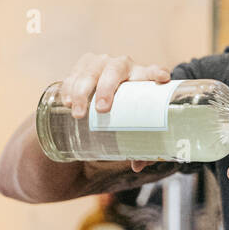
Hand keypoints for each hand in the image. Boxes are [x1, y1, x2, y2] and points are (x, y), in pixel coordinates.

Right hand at [59, 52, 171, 171]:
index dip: (157, 72)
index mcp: (142, 76)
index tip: (162, 78)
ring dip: (82, 91)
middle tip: (101, 109)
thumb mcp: (135, 122)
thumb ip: (141, 144)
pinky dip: (68, 87)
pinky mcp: (82, 67)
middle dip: (106, 88)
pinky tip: (66, 101)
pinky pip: (73, 74)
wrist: (107, 93)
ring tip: (78, 113)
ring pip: (91, 70)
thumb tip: (137, 165)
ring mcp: (101, 63)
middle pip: (115, 68)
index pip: (152, 70)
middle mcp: (123, 65)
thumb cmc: (127, 108)